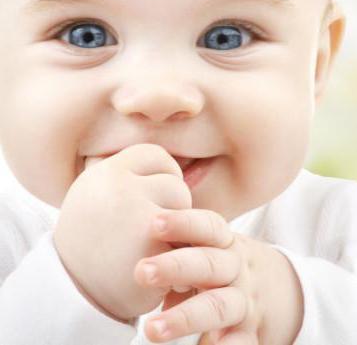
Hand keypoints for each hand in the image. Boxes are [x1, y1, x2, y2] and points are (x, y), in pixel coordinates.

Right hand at [53, 144, 191, 320]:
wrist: (73, 296)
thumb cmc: (93, 243)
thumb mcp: (98, 197)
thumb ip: (132, 178)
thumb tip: (179, 165)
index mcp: (104, 173)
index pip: (155, 156)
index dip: (161, 176)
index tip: (151, 199)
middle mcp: (118, 189)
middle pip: (175, 185)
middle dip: (170, 209)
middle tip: (145, 233)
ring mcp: (138, 216)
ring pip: (185, 212)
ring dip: (178, 232)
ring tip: (147, 248)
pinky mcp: (155, 247)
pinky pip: (187, 242)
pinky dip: (177, 257)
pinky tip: (153, 267)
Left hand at [135, 208, 302, 344]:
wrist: (271, 289)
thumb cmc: (217, 265)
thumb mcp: (207, 248)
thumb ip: (180, 245)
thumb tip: (130, 241)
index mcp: (225, 244)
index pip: (209, 228)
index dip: (184, 223)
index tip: (154, 223)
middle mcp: (236, 270)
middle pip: (210, 265)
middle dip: (176, 267)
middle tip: (142, 272)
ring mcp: (243, 302)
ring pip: (218, 306)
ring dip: (186, 316)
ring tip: (152, 330)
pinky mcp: (247, 332)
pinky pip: (241, 342)